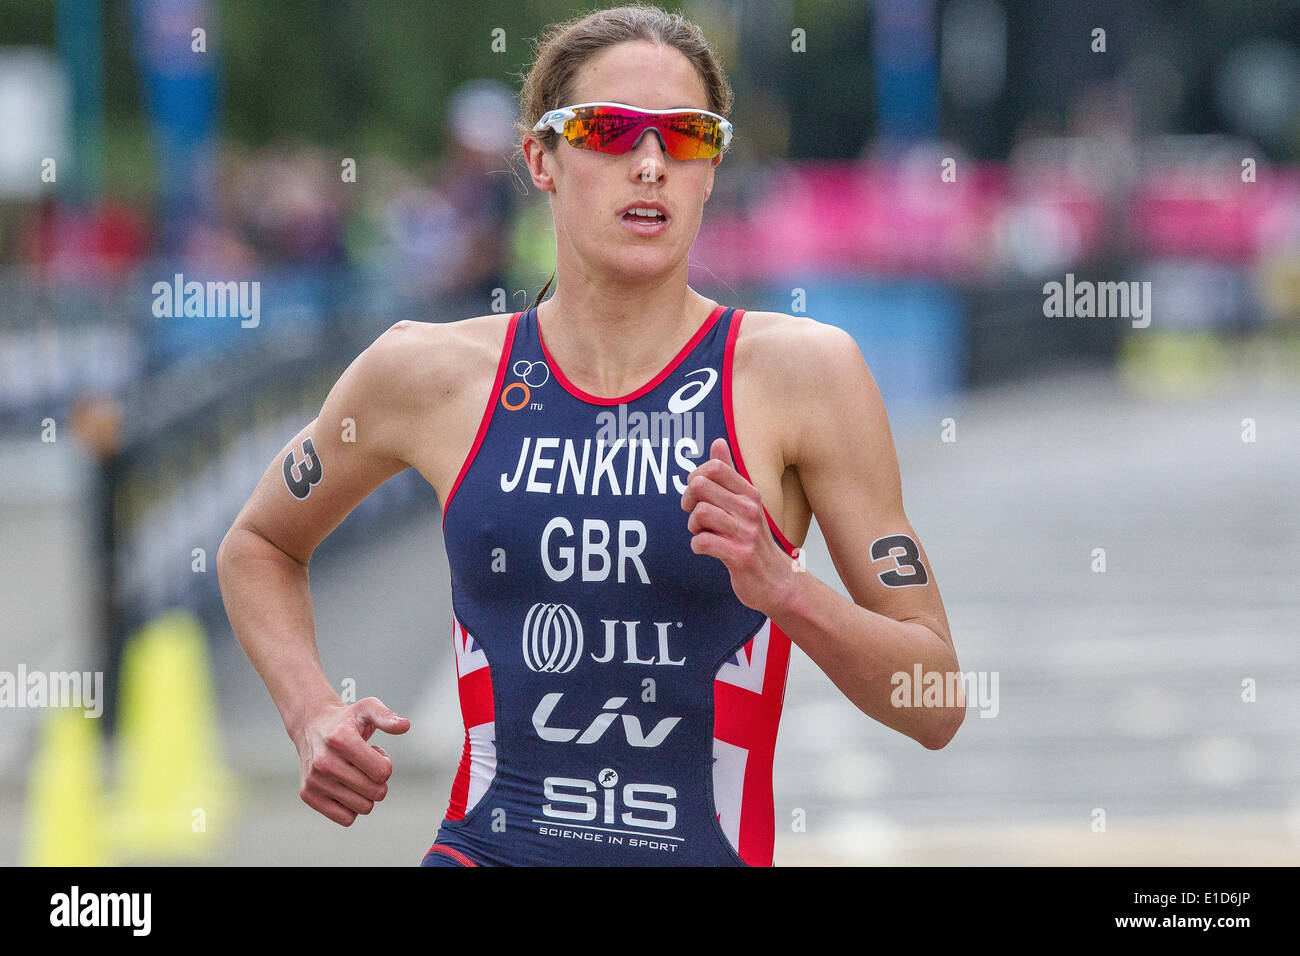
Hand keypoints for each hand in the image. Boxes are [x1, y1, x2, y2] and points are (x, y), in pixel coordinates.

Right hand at [294, 696, 409, 825]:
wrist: (312, 726)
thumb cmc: (346, 720)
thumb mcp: (368, 709)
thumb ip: (387, 716)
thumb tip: (404, 726)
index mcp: (341, 739)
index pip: (382, 772)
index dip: (385, 764)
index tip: (374, 753)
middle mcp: (324, 761)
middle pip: (376, 792)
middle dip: (378, 780)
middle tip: (365, 765)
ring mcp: (314, 780)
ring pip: (363, 807)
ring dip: (366, 793)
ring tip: (354, 772)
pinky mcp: (308, 795)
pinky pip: (346, 818)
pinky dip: (352, 807)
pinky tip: (345, 786)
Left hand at [680, 437, 792, 612]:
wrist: (778, 581)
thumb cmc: (754, 539)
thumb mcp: (746, 502)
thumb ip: (729, 473)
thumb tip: (717, 441)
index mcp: (749, 492)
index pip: (714, 467)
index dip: (695, 478)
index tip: (697, 494)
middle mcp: (749, 509)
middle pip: (700, 486)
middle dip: (688, 501)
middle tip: (694, 515)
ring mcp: (746, 533)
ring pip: (700, 513)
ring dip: (693, 526)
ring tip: (702, 533)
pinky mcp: (739, 556)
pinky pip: (702, 542)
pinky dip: (697, 546)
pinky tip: (706, 549)